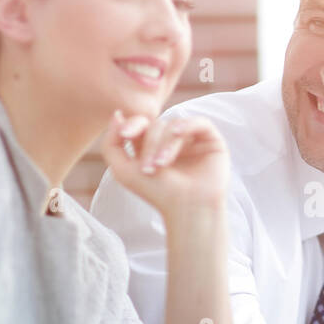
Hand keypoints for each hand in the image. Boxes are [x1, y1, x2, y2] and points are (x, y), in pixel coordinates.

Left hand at [102, 110, 229, 219]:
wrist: (187, 209)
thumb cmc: (157, 194)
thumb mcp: (122, 171)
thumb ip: (111, 144)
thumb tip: (117, 115)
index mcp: (152, 145)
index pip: (141, 124)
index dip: (132, 124)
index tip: (124, 134)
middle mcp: (172, 140)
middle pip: (156, 126)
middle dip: (149, 144)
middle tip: (149, 168)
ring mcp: (192, 139)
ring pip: (175, 125)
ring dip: (166, 143)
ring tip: (163, 165)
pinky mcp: (211, 140)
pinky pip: (199, 122)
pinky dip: (187, 125)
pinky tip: (179, 134)